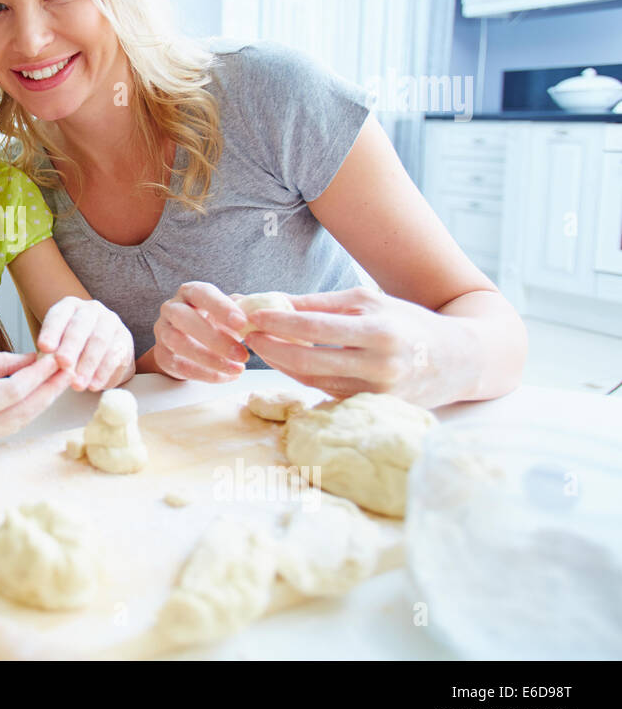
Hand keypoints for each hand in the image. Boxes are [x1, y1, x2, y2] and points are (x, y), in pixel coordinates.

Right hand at [0, 352, 72, 450]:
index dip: (36, 376)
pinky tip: (42, 392)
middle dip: (49, 390)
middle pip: (23, 411)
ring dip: (44, 400)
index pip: (12, 392)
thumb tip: (35, 360)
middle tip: (70, 370)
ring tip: (61, 380)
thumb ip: (2, 363)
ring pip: (22, 420)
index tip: (54, 359)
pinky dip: (29, 408)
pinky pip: (12, 424)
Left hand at [34, 296, 134, 390]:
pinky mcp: (124, 339)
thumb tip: (45, 366)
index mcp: (69, 306)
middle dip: (71, 346)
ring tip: (77, 384)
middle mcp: (91, 309)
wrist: (100, 357)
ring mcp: (111, 322)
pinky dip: (103, 373)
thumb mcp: (56, 350)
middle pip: (80, 326)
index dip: (51, 331)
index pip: (58, 315)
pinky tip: (94, 385)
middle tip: (63, 364)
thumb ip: (50, 356)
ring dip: (88, 364)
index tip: (44, 348)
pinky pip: (115, 355)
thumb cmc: (70, 351)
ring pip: (99, 340)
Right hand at [151, 282, 249, 381]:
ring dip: (211, 359)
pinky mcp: (162, 355)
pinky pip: (181, 366)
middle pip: (185, 318)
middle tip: (242, 354)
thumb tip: (256, 313)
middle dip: (215, 338)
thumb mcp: (228, 312)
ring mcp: (163, 332)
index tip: (243, 323)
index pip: (202, 294)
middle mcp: (172, 308)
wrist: (189, 343)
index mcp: (190, 292)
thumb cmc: (213, 321)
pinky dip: (206, 374)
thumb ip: (242, 309)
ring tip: (237, 369)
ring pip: (179, 343)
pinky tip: (227, 376)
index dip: (221, 307)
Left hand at [242, 286, 460, 405]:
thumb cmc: (408, 321)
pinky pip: (326, 392)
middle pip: (306, 362)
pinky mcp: (373, 409)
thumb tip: (271, 302)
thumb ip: (320, 304)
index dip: (279, 323)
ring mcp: (376, 393)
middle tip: (248, 334)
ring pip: (311, 381)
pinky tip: (287, 362)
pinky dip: (303, 377)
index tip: (252, 316)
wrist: (461, 359)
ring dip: (281, 364)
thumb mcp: (369, 300)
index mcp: (378, 332)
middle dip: (271, 347)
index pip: (315, 329)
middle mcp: (378, 367)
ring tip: (263, 344)